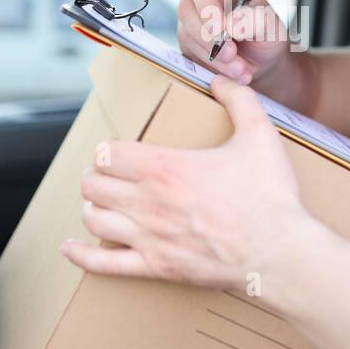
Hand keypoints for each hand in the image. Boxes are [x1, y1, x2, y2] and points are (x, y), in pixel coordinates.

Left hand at [63, 76, 313, 290]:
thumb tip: (221, 80)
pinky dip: (81, 256)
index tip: (117, 152)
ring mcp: (148, 237)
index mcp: (166, 167)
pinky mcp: (156, 267)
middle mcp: (148, 201)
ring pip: (94, 219)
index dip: (107, 150)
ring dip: (93, 208)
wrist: (279, 252)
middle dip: (96, 177)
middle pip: (94, 185)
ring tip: (102, 203)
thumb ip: (239, 100)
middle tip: (108, 176)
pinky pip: (104, 264)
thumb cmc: (270, 197)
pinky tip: (70, 249)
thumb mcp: (261, 134)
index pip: (108, 153)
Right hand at [176, 0, 290, 85]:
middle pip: (188, 12)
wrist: (262, 59)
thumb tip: (232, 24)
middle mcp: (199, 0)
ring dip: (215, 58)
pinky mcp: (188, 47)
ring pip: (189, 38)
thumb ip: (256, 20)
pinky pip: (191, 57)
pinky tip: (234, 74)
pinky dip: (213, 69)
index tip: (221, 29)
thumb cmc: (264, 33)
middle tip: (232, 54)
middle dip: (210, 38)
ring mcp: (190, 24)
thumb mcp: (270, 24)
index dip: (208, 6)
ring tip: (241, 68)